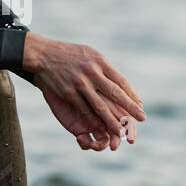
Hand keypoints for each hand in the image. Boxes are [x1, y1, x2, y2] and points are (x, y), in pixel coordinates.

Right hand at [22, 32, 144, 141]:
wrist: (43, 54)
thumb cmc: (69, 54)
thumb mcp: (90, 54)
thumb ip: (104, 68)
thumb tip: (120, 83)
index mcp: (100, 62)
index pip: (121, 82)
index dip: (131, 96)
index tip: (140, 106)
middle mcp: (92, 72)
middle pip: (115, 93)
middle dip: (130, 108)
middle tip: (142, 118)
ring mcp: (80, 83)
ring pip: (100, 106)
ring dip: (112, 120)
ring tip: (122, 131)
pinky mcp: (69, 93)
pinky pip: (83, 109)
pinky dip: (93, 121)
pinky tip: (100, 129)